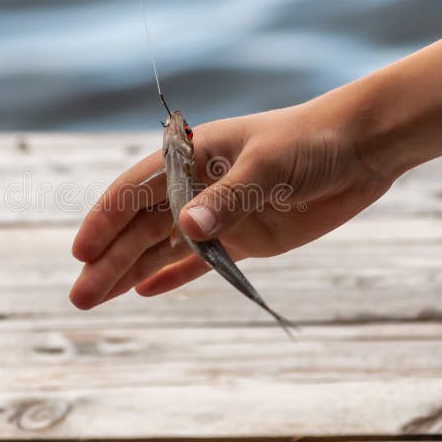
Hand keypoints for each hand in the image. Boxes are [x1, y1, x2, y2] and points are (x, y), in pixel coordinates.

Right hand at [69, 102, 391, 309]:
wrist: (361, 148)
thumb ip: (228, 198)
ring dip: (131, 272)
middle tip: (80, 297)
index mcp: (193, 156)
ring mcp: (220, 214)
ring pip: (165, 248)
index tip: (82, 252)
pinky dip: (174, 276)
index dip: (106, 220)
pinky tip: (145, 292)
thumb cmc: (310, 141)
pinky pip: (202, 262)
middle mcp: (198, 187)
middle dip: (110, 260)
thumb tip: (187, 229)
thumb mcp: (268, 165)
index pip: (135, 190)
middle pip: (142, 227)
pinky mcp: (247, 238)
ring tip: (96, 300)